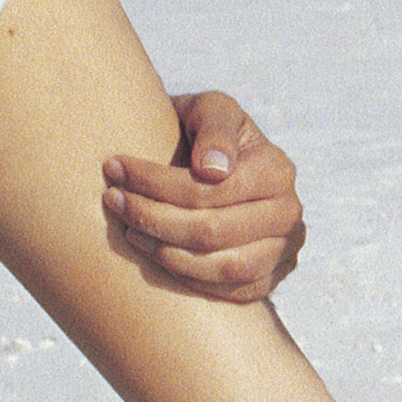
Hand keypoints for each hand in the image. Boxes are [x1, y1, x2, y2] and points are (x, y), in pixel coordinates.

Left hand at [108, 86, 307, 301]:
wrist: (223, 169)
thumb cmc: (208, 133)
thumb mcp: (210, 109)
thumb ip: (214, 125)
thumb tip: (213, 170)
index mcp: (277, 170)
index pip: (208, 190)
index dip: (156, 184)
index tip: (115, 169)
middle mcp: (288, 214)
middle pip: (211, 232)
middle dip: (152, 218)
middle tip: (113, 200)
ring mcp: (282, 252)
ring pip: (219, 268)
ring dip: (163, 252)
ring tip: (128, 230)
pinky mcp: (269, 280)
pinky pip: (227, 292)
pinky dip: (185, 278)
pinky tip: (154, 254)